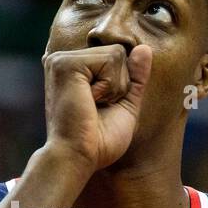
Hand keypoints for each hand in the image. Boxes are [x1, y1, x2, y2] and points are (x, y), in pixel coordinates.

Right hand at [41, 43, 152, 172]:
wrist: (78, 158)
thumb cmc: (98, 141)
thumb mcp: (125, 105)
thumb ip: (134, 77)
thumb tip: (144, 48)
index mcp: (73, 70)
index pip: (116, 57)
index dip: (120, 86)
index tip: (97, 109)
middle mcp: (64, 60)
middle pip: (118, 52)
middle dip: (118, 84)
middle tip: (95, 108)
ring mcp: (63, 59)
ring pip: (116, 54)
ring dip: (114, 87)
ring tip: (91, 105)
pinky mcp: (66, 63)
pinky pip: (111, 59)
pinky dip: (109, 86)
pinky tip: (90, 102)